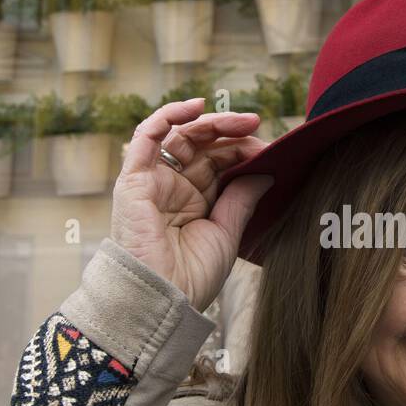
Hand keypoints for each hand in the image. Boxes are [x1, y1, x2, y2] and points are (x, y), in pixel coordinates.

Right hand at [111, 97, 272, 312]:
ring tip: (240, 121)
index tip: (271, 150)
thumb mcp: (227, 232)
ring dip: (209, 123)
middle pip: (202, 146)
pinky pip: (147, 137)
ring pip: (180, 137)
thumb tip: (266, 170)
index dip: (242, 152)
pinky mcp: (135, 179)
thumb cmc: (192, 276)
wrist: (163, 298)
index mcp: (195, 202)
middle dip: (230, 133)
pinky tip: (197, 107)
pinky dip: (169, 116)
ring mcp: (154, 182)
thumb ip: (242, 198)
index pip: (219, 163)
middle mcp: (173, 188)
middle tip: (257, 125)